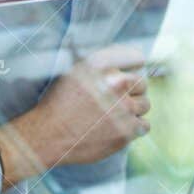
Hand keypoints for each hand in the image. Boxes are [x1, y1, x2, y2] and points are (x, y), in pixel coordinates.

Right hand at [0, 44, 150, 186]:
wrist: (48, 136)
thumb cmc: (59, 103)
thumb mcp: (75, 71)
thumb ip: (103, 64)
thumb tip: (130, 60)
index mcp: (102, 64)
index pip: (136, 58)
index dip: (133, 68)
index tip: (128, 75)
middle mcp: (115, 82)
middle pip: (142, 83)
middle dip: (132, 91)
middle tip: (116, 101)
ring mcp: (123, 107)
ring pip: (145, 104)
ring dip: (133, 110)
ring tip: (115, 115)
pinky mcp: (127, 130)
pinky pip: (144, 125)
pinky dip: (134, 128)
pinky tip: (118, 128)